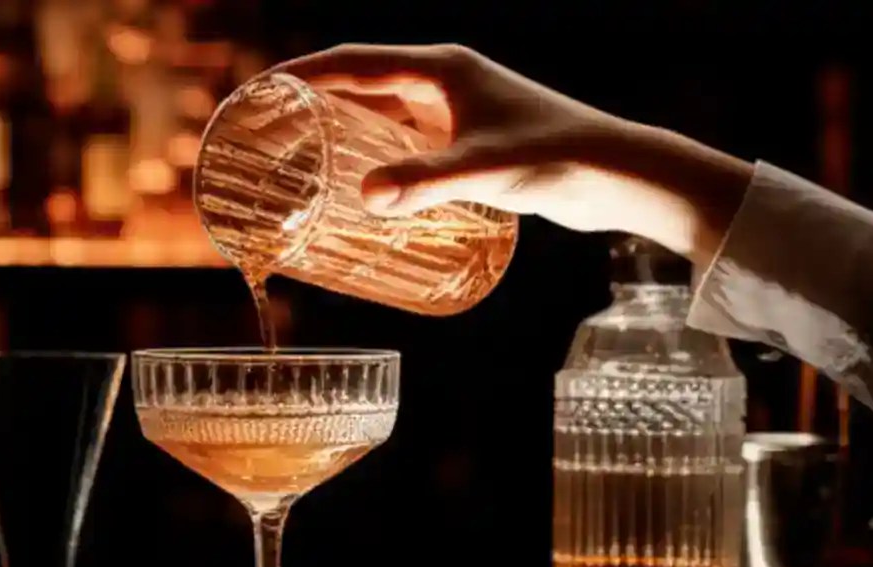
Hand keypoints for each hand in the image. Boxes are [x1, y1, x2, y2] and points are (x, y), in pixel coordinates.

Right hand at [269, 44, 753, 265]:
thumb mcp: (484, 169)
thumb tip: (365, 198)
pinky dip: (374, 158)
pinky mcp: (467, 141)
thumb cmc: (555, 156)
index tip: (259, 92)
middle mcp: (443, 83)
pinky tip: (357, 188)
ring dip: (340, 135)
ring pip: (381, 117)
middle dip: (310, 107)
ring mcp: (455, 112)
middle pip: (359, 86)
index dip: (302, 75)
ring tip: (298, 164)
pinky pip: (404, 144)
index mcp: (439, 68)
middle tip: (266, 136)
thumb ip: (426, 182)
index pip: (354, 62)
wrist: (613, 173)